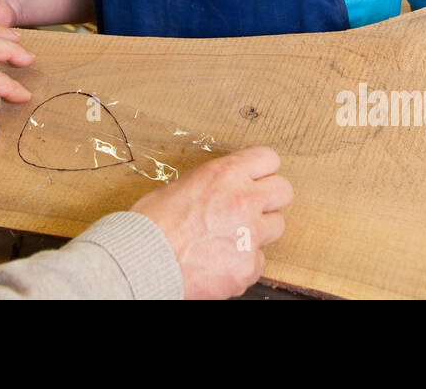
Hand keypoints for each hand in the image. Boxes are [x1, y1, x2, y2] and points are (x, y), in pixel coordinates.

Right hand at [131, 146, 292, 298]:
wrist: (142, 262)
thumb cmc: (150, 225)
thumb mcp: (181, 186)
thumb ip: (214, 185)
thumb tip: (226, 188)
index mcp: (225, 174)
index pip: (268, 158)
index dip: (262, 169)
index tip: (257, 177)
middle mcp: (243, 200)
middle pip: (283, 191)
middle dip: (270, 199)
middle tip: (251, 208)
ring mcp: (249, 236)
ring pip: (276, 227)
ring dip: (258, 232)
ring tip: (230, 238)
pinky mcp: (248, 267)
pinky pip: (259, 261)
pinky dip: (243, 262)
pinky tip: (220, 261)